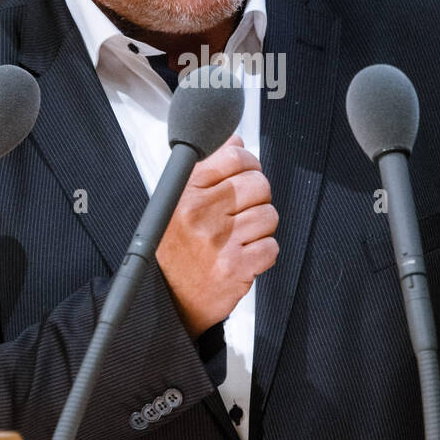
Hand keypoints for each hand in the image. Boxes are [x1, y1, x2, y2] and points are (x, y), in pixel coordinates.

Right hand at [157, 135, 278, 337]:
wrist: (168, 299)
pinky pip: (271, 246)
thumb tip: (235, 140)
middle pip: (257, 184)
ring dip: (261, 226)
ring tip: (241, 235)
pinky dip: (262, 252)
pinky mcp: (237, 268)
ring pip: (269, 215)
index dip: (248, 162)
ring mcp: (220, 242)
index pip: (234, 156)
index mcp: (186, 192)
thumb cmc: (175, 250)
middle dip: (258, 195)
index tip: (247, 172)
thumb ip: (206, 169)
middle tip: (245, 208)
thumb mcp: (176, 202)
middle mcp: (201, 214)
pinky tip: (244, 254)